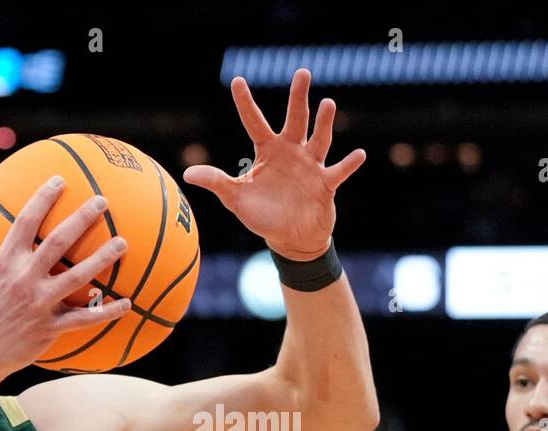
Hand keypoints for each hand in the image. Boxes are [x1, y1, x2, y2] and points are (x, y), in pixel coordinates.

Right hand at [0, 179, 131, 382]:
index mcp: (4, 261)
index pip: (26, 221)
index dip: (43, 198)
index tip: (60, 180)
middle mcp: (25, 278)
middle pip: (59, 242)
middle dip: (82, 218)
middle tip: (102, 202)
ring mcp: (40, 303)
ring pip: (78, 276)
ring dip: (103, 258)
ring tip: (123, 243)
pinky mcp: (50, 327)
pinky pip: (84, 319)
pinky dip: (107, 312)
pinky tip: (127, 303)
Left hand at [183, 68, 365, 261]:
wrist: (291, 239)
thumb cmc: (263, 216)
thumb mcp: (236, 199)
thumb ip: (217, 183)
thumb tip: (187, 174)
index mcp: (267, 152)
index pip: (254, 122)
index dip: (245, 103)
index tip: (237, 81)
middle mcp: (291, 152)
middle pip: (295, 120)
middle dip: (298, 97)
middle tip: (303, 73)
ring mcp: (311, 166)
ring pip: (318, 140)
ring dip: (323, 124)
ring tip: (327, 104)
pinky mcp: (326, 184)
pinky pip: (339, 171)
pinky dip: (348, 164)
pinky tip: (359, 154)